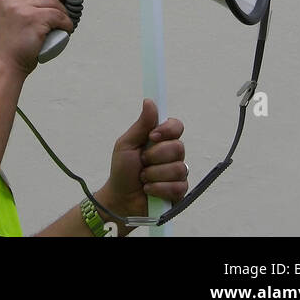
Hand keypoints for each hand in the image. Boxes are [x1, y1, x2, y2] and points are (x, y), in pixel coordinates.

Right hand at [0, 0, 73, 77]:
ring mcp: (20, 7)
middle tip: (65, 1)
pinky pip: (58, 15)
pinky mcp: (33, 19)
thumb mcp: (5, 16)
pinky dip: (66, 22)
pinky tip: (65, 28)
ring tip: (63, 21)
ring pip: (53, 0)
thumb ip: (18, 2)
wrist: (2, 66)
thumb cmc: (7, 47)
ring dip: (63, 11)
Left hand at [95, 98, 187, 229]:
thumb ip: (141, 125)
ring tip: (143, 178)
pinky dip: (159, 188)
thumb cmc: (122, 170)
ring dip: (155, 174)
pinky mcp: (179, 192)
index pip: (177, 126)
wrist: (120, 199)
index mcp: (160, 140)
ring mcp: (177, 174)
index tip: (152, 136)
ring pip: (178, 168)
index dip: (168, 130)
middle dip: (155, 156)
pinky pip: (178, 187)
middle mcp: (172, 155)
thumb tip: (150, 101)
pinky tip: (149, 189)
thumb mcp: (127, 144)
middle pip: (178, 147)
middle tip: (142, 162)